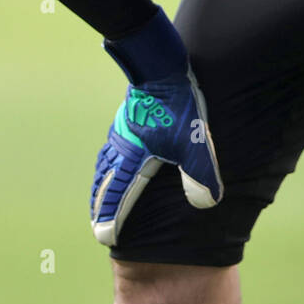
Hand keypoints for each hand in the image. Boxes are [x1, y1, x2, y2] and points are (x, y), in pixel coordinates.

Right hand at [90, 8, 222, 245]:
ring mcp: (120, 132)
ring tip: (99, 197)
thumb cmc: (177, 107)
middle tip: (97, 224)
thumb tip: (207, 203)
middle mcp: (122, 148)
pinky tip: (112, 159)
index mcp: (134, 159)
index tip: (104, 237)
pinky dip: (106, 163)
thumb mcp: (194, 143)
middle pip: (105, 182)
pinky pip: (109, 149)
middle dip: (101, 205)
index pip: (119, 195)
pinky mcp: (126, 119)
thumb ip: (200, 174)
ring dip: (101, 185)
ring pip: (104, 164)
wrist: (160, 67)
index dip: (112, 217)